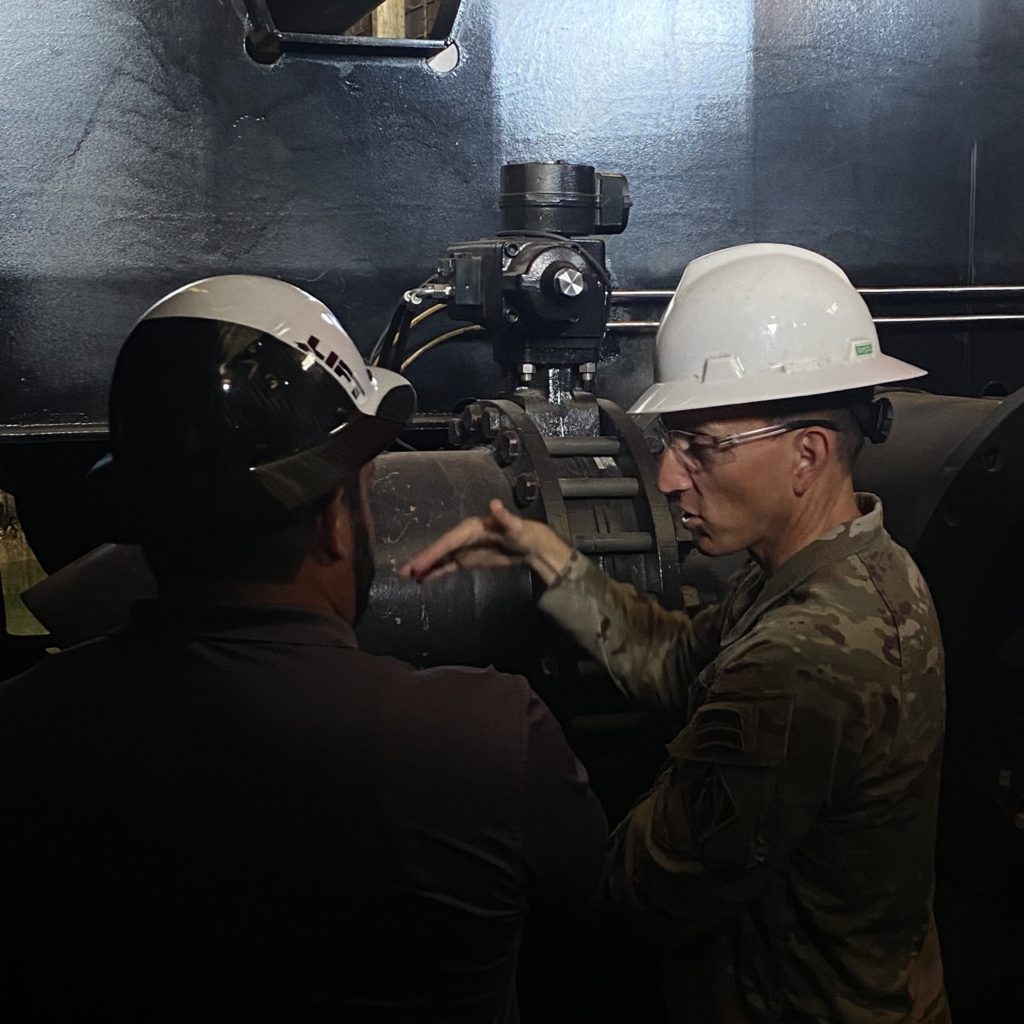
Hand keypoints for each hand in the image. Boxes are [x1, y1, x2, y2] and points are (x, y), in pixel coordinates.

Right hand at [400, 499, 573, 586]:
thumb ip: (504, 517)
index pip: (448, 541)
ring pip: (440, 560)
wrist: (532, 546)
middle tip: (403, 573)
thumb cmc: (524, 532)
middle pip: (439, 550)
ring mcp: (465, 549)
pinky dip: (436, 573)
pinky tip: (424, 580)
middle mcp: (464, 537)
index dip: (433, 553)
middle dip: (422, 561)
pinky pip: (448, 567)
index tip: (419, 565)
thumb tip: (494, 504)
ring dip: (425, 568)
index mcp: (471, 528)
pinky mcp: (468, 560)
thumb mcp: (516, 525)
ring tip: (407, 578)